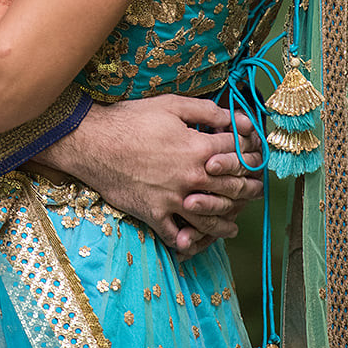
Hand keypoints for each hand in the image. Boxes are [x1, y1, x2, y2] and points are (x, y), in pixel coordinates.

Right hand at [40, 96, 262, 259]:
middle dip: (249, 190)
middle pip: (232, 189)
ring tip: (233, 227)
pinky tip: (193, 243)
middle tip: (256, 192)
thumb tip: (234, 117)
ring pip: (210, 219)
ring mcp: (173, 199)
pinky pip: (175, 235)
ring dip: (226, 224)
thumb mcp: (170, 105)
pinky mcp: (153, 213)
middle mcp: (191, 177)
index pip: (238, 154)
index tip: (254, 156)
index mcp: (198, 148)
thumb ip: (205, 110)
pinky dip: (187, 242)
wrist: (92, 142)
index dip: (251, 153)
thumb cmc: (130, 119)